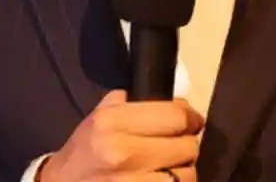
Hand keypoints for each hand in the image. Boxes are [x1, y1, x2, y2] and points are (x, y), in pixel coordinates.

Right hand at [38, 89, 202, 181]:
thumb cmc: (84, 150)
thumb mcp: (99, 117)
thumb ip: (131, 103)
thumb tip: (174, 102)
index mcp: (112, 123)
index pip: (176, 116)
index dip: (190, 118)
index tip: (191, 122)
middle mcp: (123, 153)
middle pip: (187, 146)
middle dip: (186, 145)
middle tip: (176, 146)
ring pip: (186, 175)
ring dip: (182, 171)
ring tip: (168, 167)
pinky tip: (161, 179)